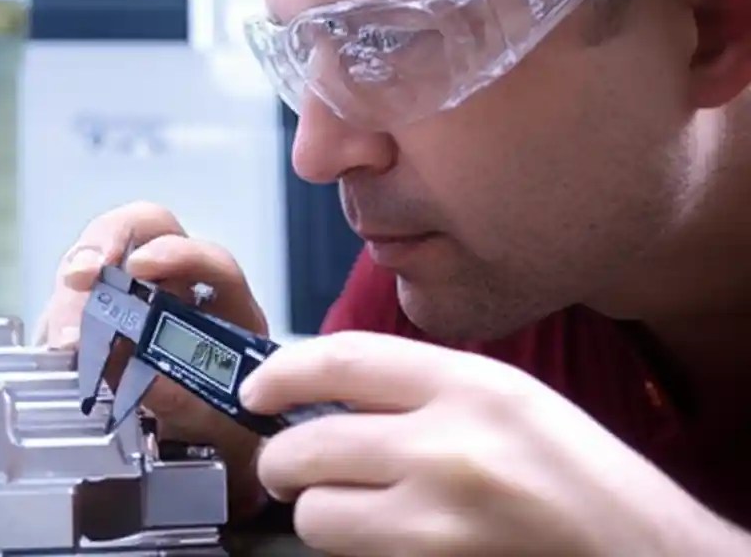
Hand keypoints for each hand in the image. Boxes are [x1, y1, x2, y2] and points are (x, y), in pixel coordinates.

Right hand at [34, 201, 269, 519]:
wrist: (199, 451)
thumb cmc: (217, 428)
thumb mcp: (211, 424)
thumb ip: (184, 401)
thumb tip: (148, 379)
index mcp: (224, 305)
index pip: (207, 258)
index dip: (175, 253)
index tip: (141, 267)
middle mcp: (177, 285)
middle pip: (140, 230)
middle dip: (104, 243)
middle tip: (80, 276)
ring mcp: (130, 296)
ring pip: (95, 263)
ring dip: (74, 293)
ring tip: (65, 339)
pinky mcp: (92, 317)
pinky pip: (69, 304)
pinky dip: (57, 322)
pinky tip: (55, 348)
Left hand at [240, 331, 747, 556]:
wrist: (642, 552)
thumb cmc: (576, 475)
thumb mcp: (505, 398)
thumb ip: (417, 387)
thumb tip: (319, 389)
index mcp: (470, 387)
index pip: (340, 361)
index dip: (279, 374)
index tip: (256, 390)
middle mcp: (450, 449)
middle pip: (308, 447)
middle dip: (282, 462)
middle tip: (289, 467)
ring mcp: (441, 522)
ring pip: (318, 517)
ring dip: (318, 516)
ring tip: (347, 510)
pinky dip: (354, 551)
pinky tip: (385, 539)